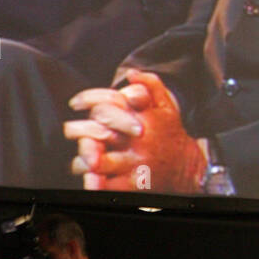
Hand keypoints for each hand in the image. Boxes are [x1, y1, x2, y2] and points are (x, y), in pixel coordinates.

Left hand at [63, 71, 203, 192]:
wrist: (187, 168)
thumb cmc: (170, 134)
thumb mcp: (167, 106)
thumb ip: (151, 85)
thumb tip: (131, 73)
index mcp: (142, 119)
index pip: (108, 106)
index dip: (87, 100)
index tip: (75, 103)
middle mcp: (136, 141)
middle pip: (97, 134)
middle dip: (78, 131)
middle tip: (72, 131)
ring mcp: (133, 164)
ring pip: (95, 161)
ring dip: (82, 157)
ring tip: (82, 154)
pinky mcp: (131, 185)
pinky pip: (104, 185)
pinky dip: (92, 182)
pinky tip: (90, 176)